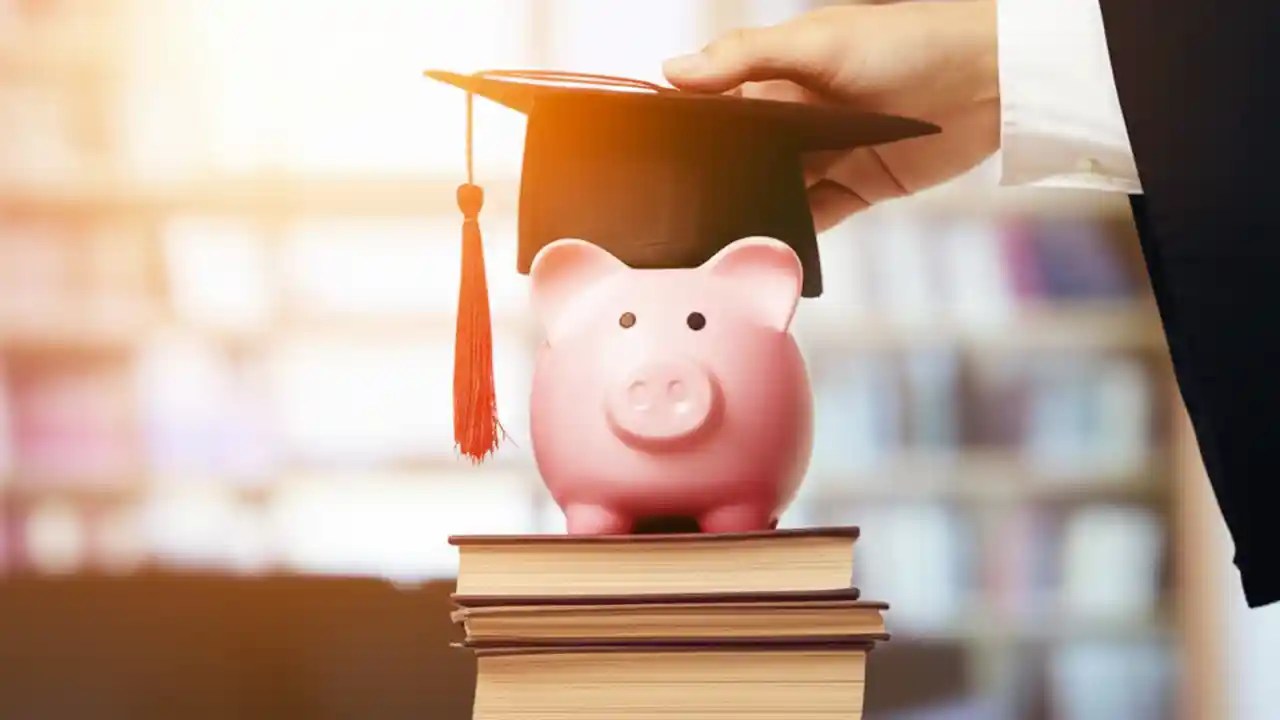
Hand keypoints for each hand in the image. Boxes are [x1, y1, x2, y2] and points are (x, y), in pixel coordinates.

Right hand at [663, 0, 998, 230]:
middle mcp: (797, 118)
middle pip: (743, 158)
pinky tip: (771, 246)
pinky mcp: (859, 188)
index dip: (688, 129)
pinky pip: (816, 218)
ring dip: (752, 212)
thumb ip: (746, 57)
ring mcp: (827, 155)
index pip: (719, 105)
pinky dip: (795, 233)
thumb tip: (673, 71)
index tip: (653, 157)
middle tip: (680, 210)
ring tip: (717, 238)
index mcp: (779, 76)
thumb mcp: (818, 41)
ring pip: (774, 192)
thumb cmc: (906, 40)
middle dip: (717, 182)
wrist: (990, 78)